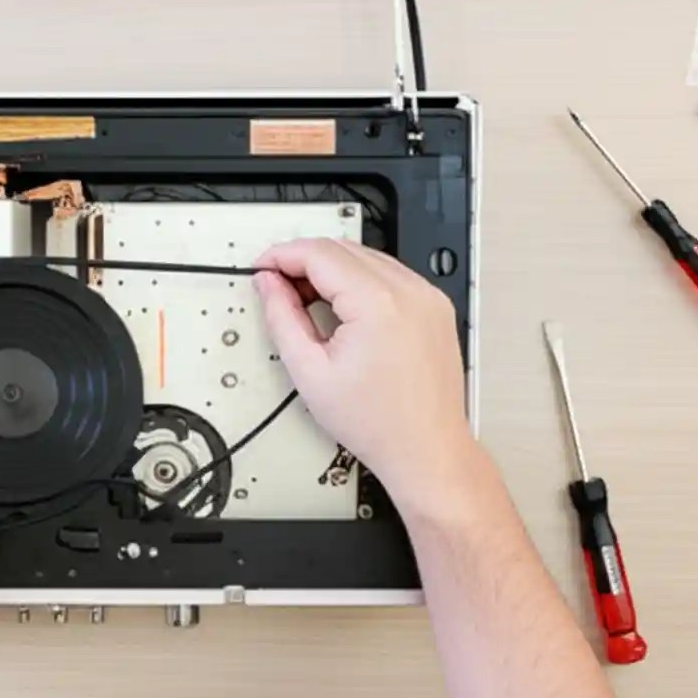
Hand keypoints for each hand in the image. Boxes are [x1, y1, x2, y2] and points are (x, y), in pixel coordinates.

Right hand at [254, 239, 473, 510]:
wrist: (427, 450)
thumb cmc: (377, 423)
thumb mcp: (310, 372)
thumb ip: (282, 319)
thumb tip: (269, 285)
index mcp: (378, 303)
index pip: (319, 253)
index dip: (282, 255)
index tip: (262, 268)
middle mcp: (409, 291)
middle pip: (342, 248)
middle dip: (303, 259)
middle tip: (276, 285)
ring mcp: (427, 296)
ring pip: (367, 255)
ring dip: (331, 267)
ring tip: (305, 298)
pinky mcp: (435, 306)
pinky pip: (390, 273)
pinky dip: (359, 279)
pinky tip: (340, 305)